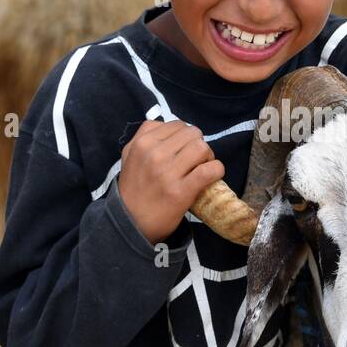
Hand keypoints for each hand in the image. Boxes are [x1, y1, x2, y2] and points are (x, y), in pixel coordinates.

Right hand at [118, 119, 224, 244]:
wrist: (131, 222)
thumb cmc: (135, 189)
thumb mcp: (129, 156)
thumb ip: (145, 135)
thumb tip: (167, 124)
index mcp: (142, 143)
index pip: (177, 125)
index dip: (186, 137)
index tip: (184, 151)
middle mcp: (154, 154)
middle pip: (193, 134)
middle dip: (198, 145)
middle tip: (196, 161)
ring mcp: (167, 173)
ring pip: (202, 148)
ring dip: (208, 158)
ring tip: (201, 169)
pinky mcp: (181, 191)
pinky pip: (210, 170)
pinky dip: (216, 171)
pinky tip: (211, 177)